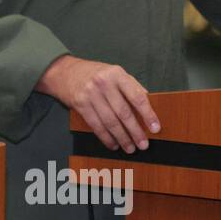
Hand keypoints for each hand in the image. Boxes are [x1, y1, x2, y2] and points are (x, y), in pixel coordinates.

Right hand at [36, 55, 158, 154]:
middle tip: (143, 144)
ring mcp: (90, 94)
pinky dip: (106, 137)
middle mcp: (104, 83)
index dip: (148, 114)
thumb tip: (149, 104)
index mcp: (117, 74)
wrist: (65, 72)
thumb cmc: (95, 73)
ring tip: (130, 148)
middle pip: (123, 112)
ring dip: (122, 138)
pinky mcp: (80, 105)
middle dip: (135, 131)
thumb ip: (131, 86)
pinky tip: (113, 144)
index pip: (137, 96)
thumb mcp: (114, 73)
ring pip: (110, 121)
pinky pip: (96, 125)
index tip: (155, 128)